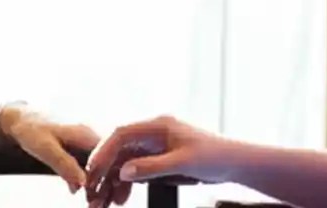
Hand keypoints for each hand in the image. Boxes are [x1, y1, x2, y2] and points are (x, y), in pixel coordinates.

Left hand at [0, 104, 100, 194]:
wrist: (19, 117)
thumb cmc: (30, 129)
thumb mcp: (45, 148)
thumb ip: (65, 164)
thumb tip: (84, 183)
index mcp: (85, 133)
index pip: (109, 156)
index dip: (108, 176)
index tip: (101, 193)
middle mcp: (88, 135)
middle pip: (105, 162)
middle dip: (103, 183)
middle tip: (96, 203)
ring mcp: (83, 140)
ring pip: (97, 164)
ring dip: (94, 182)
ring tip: (90, 200)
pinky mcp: (76, 145)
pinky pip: (87, 163)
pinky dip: (84, 177)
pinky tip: (77, 189)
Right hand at [84, 115, 230, 207]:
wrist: (234, 162)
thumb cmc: (214, 156)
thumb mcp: (183, 163)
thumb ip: (152, 166)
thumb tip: (123, 172)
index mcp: (158, 125)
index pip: (121, 134)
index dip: (103, 151)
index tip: (92, 171)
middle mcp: (153, 132)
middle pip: (119, 149)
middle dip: (104, 171)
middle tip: (92, 192)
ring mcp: (155, 145)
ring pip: (124, 162)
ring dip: (112, 181)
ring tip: (103, 202)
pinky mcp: (158, 158)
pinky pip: (135, 169)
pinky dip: (126, 184)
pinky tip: (121, 198)